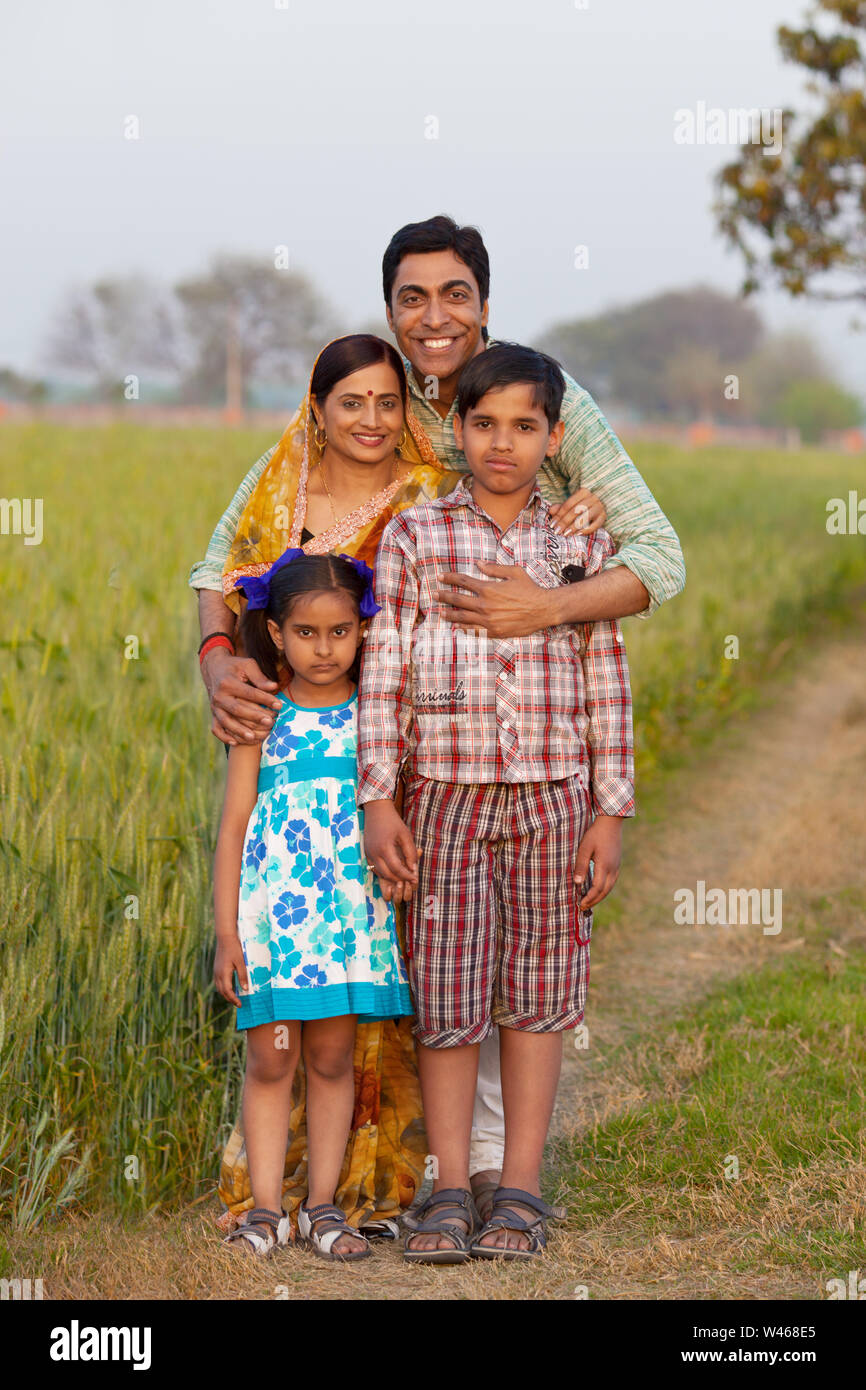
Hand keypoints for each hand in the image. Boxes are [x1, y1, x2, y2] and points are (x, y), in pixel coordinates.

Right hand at [201, 648, 282, 746]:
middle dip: (254, 717)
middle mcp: (219, 696)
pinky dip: (224, 737)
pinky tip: (236, 743)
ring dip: (239, 731)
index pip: (249, 693)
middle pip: (237, 710)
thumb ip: (260, 677)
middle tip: (270, 722)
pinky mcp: (213, 714)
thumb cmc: (235, 667)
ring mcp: (214, 707)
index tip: (279, 705)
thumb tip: (274, 687)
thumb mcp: (248, 665)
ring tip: (254, 738)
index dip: (265, 699)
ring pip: (226, 722)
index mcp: (228, 682)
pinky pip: (216, 728)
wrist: (214, 669)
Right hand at [214, 933, 248, 1006]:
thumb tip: (245, 989)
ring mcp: (215, 971)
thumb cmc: (234, 948)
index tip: (240, 1004)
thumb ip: (242, 976)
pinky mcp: (216, 968)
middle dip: (229, 999)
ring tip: (234, 997)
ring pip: (219, 987)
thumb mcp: (241, 962)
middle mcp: (217, 974)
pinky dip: (223, 988)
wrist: (225, 937)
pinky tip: (229, 987)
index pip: (228, 991)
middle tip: (238, 1003)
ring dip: (226, 994)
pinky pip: (218, 982)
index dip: (233, 999)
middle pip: (222, 992)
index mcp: (223, 974)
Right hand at [363, 800, 418, 901]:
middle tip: (410, 880)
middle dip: (399, 880)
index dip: (407, 876)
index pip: (396, 869)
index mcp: (384, 848)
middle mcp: (374, 853)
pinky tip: (393, 870)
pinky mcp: (366, 853)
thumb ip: (410, 853)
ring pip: (380, 873)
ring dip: (391, 878)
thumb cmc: (393, 822)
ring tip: (403, 877)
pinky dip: (384, 872)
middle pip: (387, 875)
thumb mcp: (405, 835)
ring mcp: (368, 854)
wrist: (376, 811)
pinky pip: (375, 868)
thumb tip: (414, 868)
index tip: (415, 879)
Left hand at [436, 563, 559, 637]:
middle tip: (434, 594)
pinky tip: (457, 626)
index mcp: (488, 588)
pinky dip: (463, 628)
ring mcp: (488, 620)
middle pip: (458, 599)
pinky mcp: (494, 631)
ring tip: (440, 613)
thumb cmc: (530, 589)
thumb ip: (494, 569)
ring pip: (462, 617)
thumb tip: (478, 563)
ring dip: (449, 614)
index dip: (449, 578)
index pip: (463, 581)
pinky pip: (474, 630)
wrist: (543, 609)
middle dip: (444, 596)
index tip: (439, 577)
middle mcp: (485, 604)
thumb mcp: (514, 573)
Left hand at [548, 487, 605, 535]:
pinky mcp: (603, 516)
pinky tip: (577, 534)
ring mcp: (599, 507)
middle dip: (565, 522)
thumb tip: (550, 512)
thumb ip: (560, 508)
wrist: (599, 503)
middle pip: (576, 510)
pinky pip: (596, 524)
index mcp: (583, 492)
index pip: (568, 504)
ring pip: (585, 517)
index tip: (552, 524)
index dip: (559, 515)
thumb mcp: (571, 504)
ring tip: (566, 534)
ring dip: (574, 526)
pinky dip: (586, 530)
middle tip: (557, 531)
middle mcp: (592, 498)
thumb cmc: (581, 504)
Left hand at [573, 816, 622, 909]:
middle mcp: (613, 868)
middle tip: (582, 907)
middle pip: (604, 891)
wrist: (611, 822)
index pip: (597, 888)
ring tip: (589, 901)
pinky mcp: (617, 863)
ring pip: (609, 887)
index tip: (580, 904)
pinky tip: (597, 890)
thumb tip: (577, 883)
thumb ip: (581, 866)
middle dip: (594, 901)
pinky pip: (611, 881)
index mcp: (604, 865)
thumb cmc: (595, 834)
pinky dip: (604, 889)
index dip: (589, 898)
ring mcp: (616, 866)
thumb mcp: (584, 848)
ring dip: (599, 896)